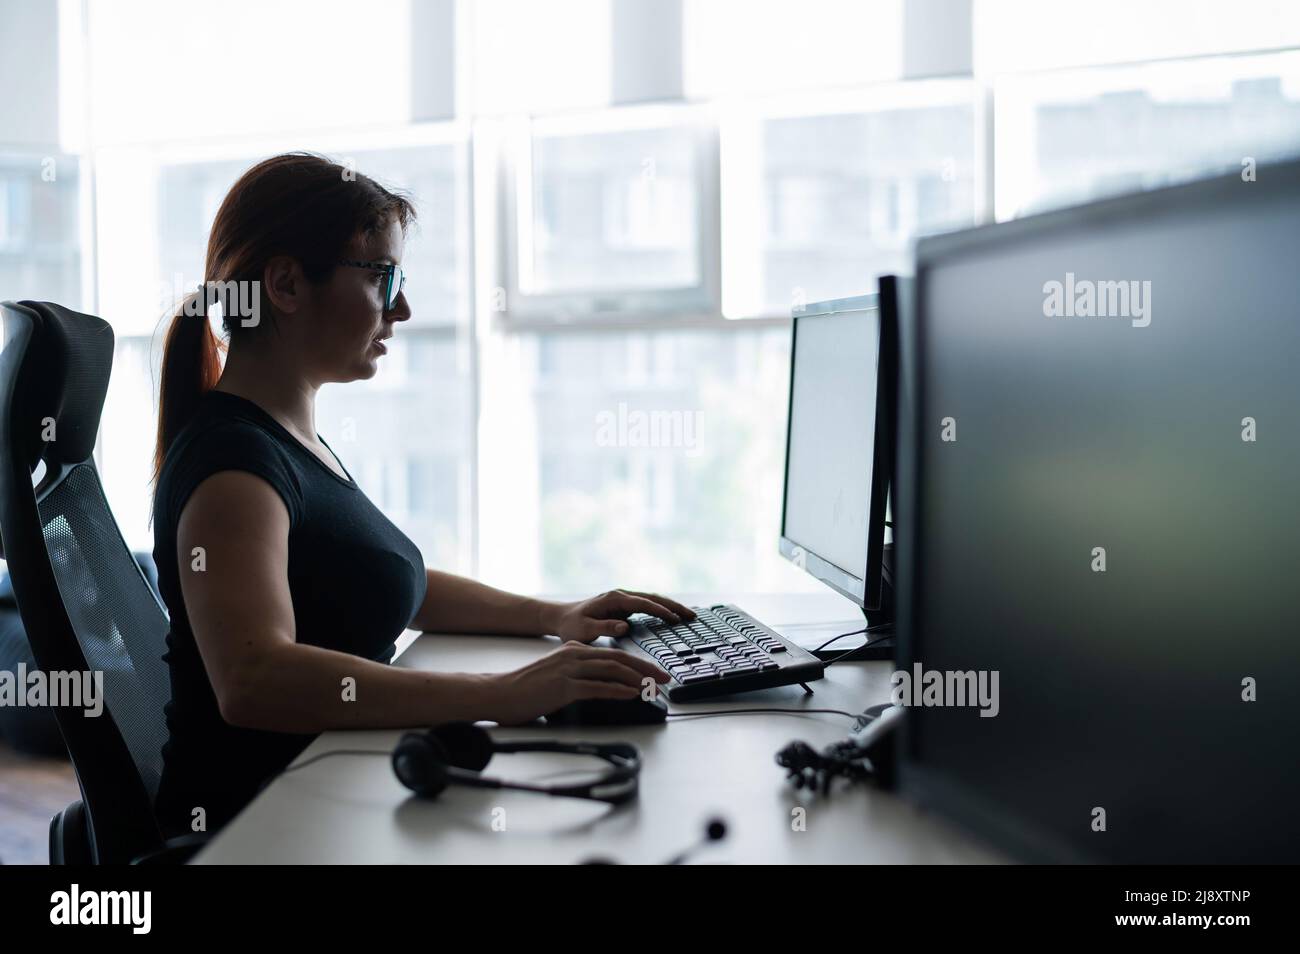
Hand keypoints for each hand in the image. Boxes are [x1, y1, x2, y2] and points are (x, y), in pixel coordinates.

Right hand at [487, 642, 671, 724]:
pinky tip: (631, 695)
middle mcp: (573, 656)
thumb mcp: (557, 674)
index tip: (655, 672)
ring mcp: (568, 670)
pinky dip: (616, 691)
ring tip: (654, 688)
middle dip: (645, 669)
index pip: (613, 655)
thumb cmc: (526, 689)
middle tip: (665, 678)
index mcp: (573, 651)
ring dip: (637, 680)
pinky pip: (596, 688)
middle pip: (618, 660)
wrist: (498, 693)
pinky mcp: (562, 687)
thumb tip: (605, 685)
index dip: (638, 663)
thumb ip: (579, 675)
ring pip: (611, 671)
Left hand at [543, 589, 696, 642]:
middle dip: (673, 606)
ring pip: (652, 600)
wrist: (561, 618)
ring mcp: (623, 600)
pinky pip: (647, 606)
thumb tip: (626, 626)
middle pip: (653, 598)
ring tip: (689, 616)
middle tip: (692, 616)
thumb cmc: (571, 625)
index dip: (660, 611)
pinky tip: (672, 617)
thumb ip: (604, 627)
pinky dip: (662, 610)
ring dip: (671, 607)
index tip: (675, 620)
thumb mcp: (584, 630)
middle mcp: (621, 596)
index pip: (643, 603)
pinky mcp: (624, 607)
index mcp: (614, 599)